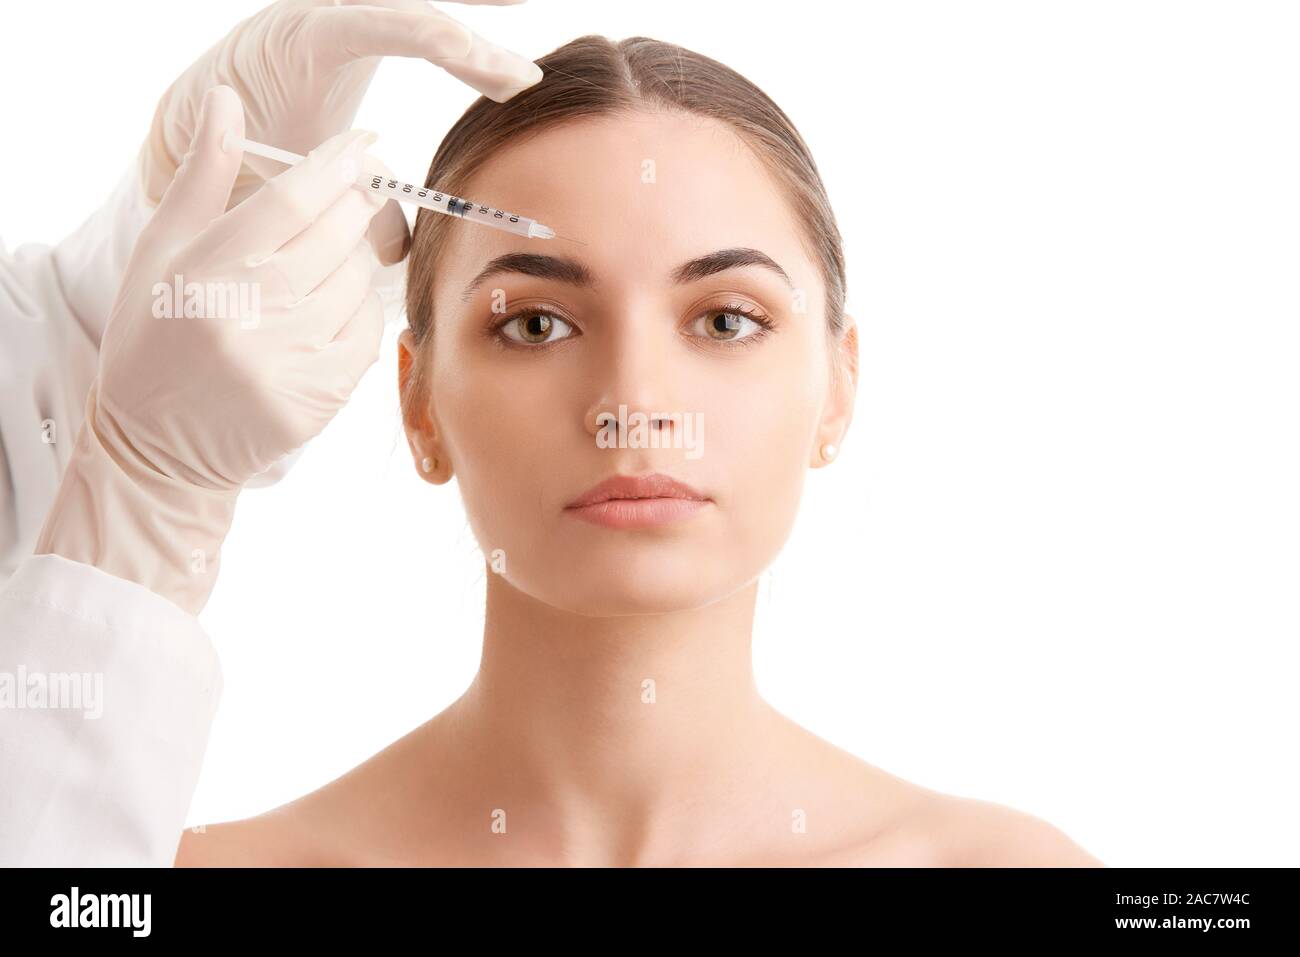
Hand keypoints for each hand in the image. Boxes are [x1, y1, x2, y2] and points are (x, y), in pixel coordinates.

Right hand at [38, 86, 392, 613]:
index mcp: (206, 273)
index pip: (291, 202)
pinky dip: (360, 311)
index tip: (361, 142)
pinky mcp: (317, 401)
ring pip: (357, 283)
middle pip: (336, 237)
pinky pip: (367, 334)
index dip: (336, 165)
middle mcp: (250, 319)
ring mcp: (288, 364)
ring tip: (323, 264)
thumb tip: (227, 101)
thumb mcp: (163, 251)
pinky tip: (330, 309)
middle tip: (354, 193)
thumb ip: (203, 177)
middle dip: (355, 204)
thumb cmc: (156, 335)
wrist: (157, 441)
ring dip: (355, 261)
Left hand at [140, 0, 542, 262]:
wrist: (201, 110)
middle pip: (412, 7)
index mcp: (308, 35)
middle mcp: (332, 9)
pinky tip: (505, 25)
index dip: (440, 43)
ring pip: (420, 6)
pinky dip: (461, 27)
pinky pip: (417, 17)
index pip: (383, 23)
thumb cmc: (242, 141)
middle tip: (523, 77)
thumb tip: (398, 247)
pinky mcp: (363, 20)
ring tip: (524, 49)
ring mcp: (349, 11)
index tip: (488, 68)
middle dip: (473, 37)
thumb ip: (341, 202)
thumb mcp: (285, 173)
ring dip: (478, 19)